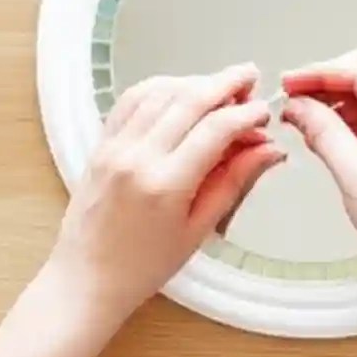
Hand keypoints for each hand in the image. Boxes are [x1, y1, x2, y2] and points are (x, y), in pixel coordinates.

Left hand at [49, 63, 284, 317]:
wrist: (86, 279)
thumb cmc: (143, 265)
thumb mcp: (199, 230)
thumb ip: (234, 182)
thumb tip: (270, 150)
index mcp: (166, 185)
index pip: (215, 129)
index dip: (246, 113)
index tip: (265, 111)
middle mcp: (137, 157)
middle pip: (189, 98)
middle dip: (225, 83)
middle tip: (251, 78)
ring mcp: (115, 146)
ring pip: (160, 91)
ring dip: (194, 81)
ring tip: (220, 87)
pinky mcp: (101, 143)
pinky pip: (131, 99)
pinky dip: (160, 87)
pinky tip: (180, 91)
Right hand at [280, 43, 356, 280]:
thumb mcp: (354, 175)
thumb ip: (324, 132)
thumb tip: (297, 105)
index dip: (319, 73)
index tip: (287, 83)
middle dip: (331, 77)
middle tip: (296, 96)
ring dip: (337, 98)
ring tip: (302, 119)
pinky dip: (348, 118)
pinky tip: (322, 133)